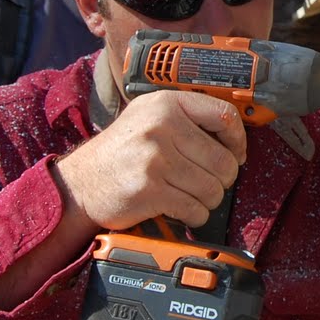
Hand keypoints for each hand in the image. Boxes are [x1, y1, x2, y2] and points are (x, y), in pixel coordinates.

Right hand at [51, 91, 246, 234]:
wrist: (80, 184)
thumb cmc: (120, 153)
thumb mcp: (148, 118)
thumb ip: (186, 119)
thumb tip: (233, 137)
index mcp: (166, 104)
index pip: (224, 115)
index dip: (238, 139)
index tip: (236, 153)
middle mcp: (161, 127)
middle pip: (223, 160)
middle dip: (222, 178)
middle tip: (208, 182)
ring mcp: (155, 159)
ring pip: (213, 188)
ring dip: (208, 199)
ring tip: (191, 195)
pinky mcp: (150, 190)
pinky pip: (195, 209)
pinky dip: (194, 215)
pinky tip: (181, 209)